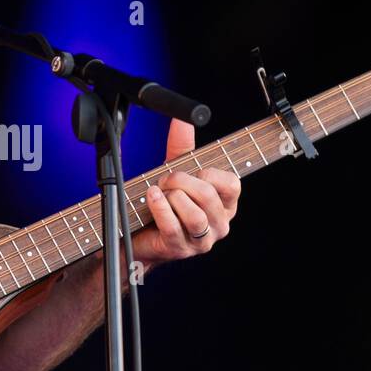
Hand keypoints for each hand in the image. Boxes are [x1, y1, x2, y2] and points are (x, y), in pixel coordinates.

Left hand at [132, 118, 239, 264]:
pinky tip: (153, 198)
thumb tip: (183, 120)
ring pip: (194, 214)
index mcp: (225, 205)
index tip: (190, 171)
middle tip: (166, 180)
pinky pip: (173, 226)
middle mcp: (219, 225)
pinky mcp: (180, 249)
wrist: (139, 234)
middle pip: (207, 195)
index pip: (232, 184)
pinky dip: (160, 208)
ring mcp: (201, 241)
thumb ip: (182, 146)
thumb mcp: (177, 172)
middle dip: (181, 181)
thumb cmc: (165, 204)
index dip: (208, 173)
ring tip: (159, 193)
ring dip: (171, 197)